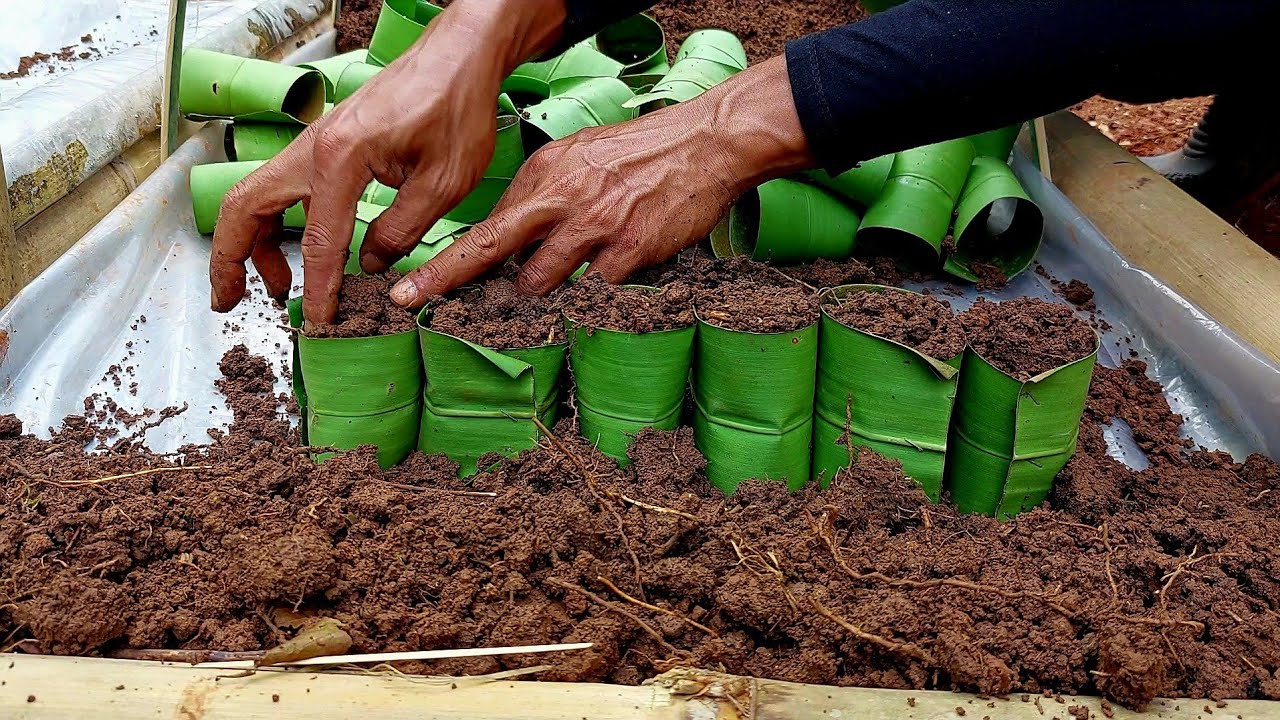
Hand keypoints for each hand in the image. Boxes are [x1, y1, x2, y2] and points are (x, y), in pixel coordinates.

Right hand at [209, 0, 566, 322]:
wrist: (458, 56)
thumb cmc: (455, 107)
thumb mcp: (444, 182)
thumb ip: (403, 230)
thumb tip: (373, 266)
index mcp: (339, 159)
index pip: (319, 242)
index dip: (318, 289)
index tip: (319, 322)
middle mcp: (314, 149)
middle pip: (246, 208)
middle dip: (230, 259)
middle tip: (229, 302)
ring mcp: (315, 144)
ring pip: (259, 197)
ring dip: (254, 242)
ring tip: (273, 286)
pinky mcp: (327, 144)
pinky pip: (286, 188)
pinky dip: (280, 222)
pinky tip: (304, 248)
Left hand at [390, 56, 815, 303]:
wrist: (702, 144)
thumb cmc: (639, 154)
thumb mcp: (578, 159)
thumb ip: (543, 199)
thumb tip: (513, 244)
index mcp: (543, 176)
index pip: (484, 229)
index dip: (446, 266)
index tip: (410, 291)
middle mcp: (560, 199)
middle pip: (491, 251)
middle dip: (451, 281)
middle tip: (419, 304)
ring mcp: (594, 226)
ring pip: (542, 281)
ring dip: (545, 291)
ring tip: (567, 276)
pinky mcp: (629, 250)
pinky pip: (595, 292)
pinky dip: (597, 294)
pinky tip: (612, 275)